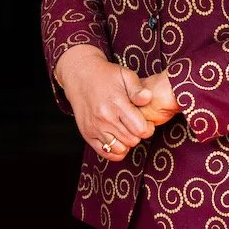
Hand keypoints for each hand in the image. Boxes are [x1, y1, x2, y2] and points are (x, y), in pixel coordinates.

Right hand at [55, 45, 161, 161]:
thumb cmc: (106, 75)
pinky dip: (114, 150)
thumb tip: (148, 98)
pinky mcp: (87, 133)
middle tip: (135, 124)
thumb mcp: (125, 75)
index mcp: (117, 103)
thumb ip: (138, 89)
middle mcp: (104, 118)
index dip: (148, 128)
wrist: (80, 76)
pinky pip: (105, 153)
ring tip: (125, 130)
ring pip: (120, 149)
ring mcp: (94, 127)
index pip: (141, 130)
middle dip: (138, 134)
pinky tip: (117, 138)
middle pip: (132, 140)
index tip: (145, 121)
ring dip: (126, 142)